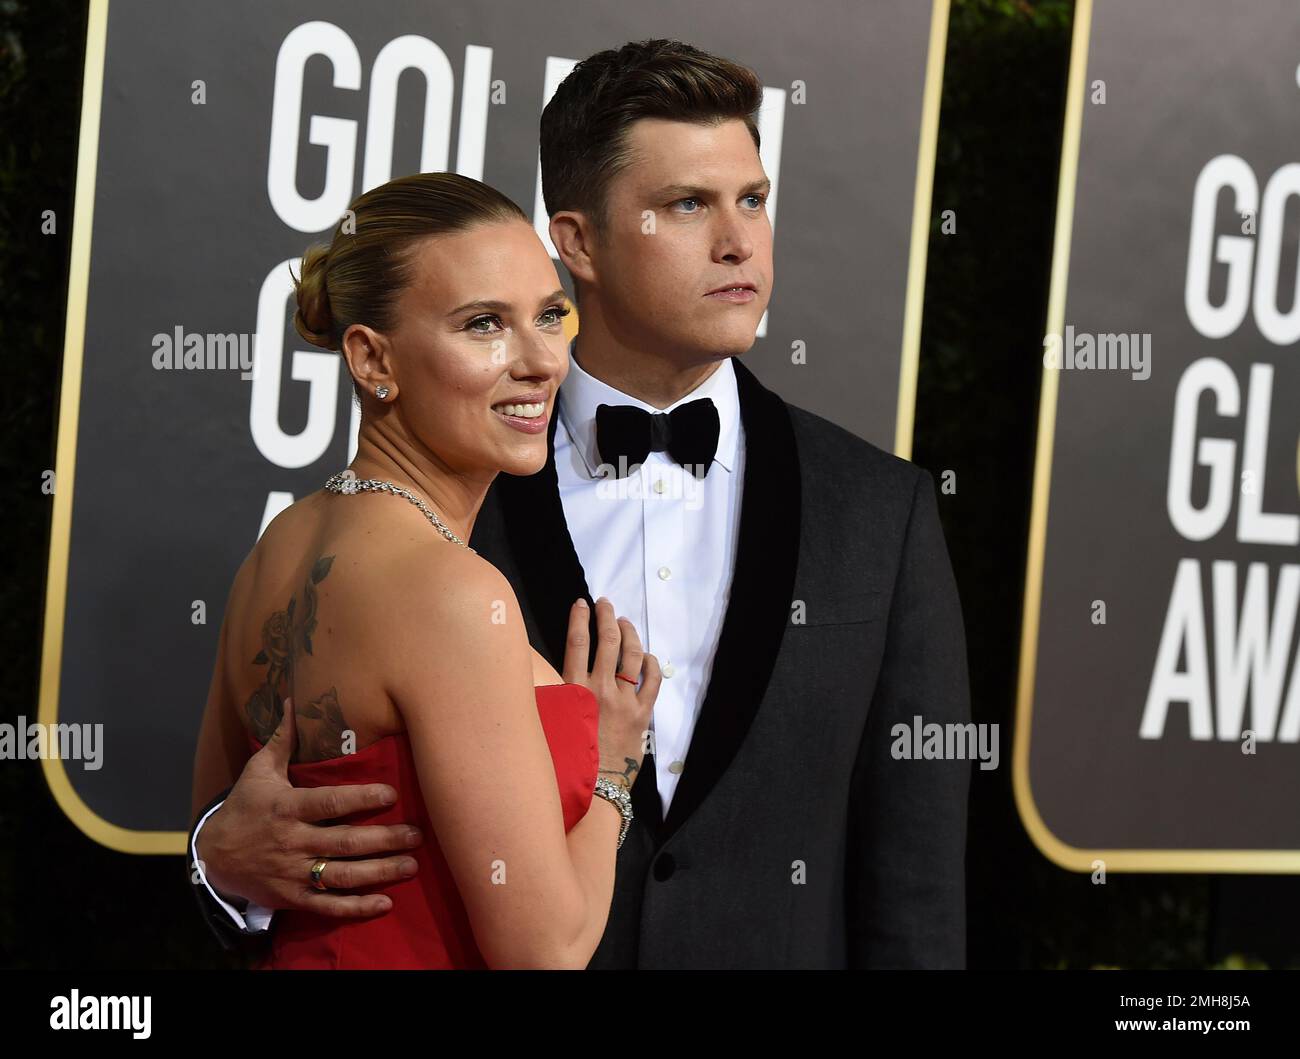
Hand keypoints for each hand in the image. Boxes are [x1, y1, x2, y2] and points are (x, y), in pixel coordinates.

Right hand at [195, 698, 422, 916]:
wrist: (212, 857)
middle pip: (344, 842)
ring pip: (341, 876)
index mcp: (286, 807)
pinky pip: (327, 906)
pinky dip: (356, 908)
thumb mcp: (258, 771)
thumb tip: (292, 700)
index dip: (360, 799)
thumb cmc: (244, 807)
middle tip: (417, 835)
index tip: (391, 795)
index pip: (329, 803)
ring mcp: (292, 873)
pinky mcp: (292, 897)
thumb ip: (281, 739)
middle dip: (383, 839)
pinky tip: (384, 903)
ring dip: (379, 872)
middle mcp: (292, 842)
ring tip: (411, 865)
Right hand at [563, 597, 659, 790]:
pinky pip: (652, 681)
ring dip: (630, 633)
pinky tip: (647, 656)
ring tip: (625, 622)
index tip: (581, 603)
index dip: (579, 618)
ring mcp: (624, 701)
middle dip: (607, 616)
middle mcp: (599, 690)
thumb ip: (546, 695)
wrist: (593, 789)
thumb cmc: (565, 758)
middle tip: (606, 603)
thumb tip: (534, 673)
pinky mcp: (642, 715)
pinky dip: (651, 664)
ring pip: (632, 655)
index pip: (576, 642)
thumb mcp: (548, 722)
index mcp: (572, 690)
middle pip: (607, 640)